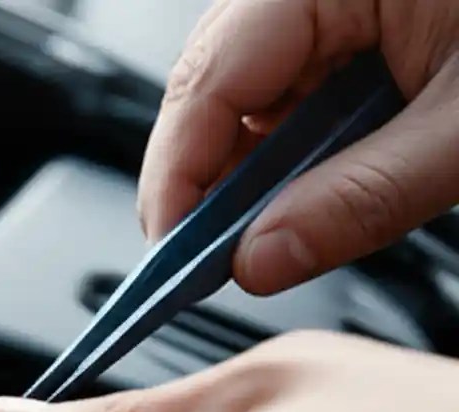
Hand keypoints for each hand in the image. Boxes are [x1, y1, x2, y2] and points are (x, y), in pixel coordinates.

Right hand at [137, 0, 458, 294]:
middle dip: (203, 182)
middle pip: (209, 89)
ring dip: (252, 174)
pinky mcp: (346, 28)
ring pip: (244, 99)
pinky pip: (288, 95)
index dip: (174, 175)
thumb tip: (258, 262)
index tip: (169, 256)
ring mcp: (322, 8)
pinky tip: (305, 196)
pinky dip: (289, 155)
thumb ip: (363, 198)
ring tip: (265, 236)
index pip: (205, 79)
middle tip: (204, 264)